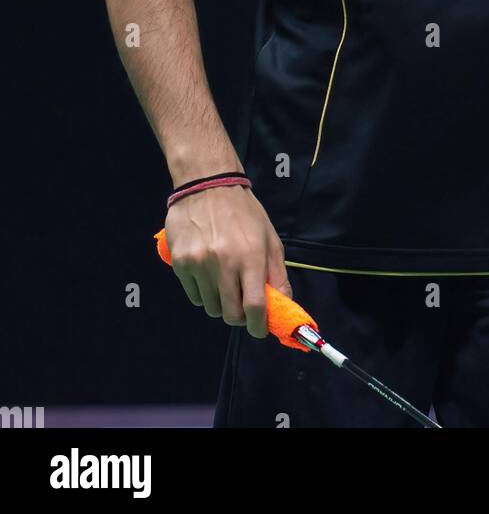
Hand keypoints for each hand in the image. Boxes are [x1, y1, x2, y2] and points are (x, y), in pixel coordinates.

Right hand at [164, 186, 292, 338]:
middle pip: (230, 314)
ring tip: (224, 283)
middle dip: (240, 317)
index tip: (260, 329)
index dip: (258, 326)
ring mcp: (199, 264)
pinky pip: (194, 296)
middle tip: (242, 306)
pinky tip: (208, 275)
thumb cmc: (244, 213)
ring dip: (221, 304)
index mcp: (250, 256)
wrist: (207, 185)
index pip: (255, 307)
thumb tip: (283, 304)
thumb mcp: (269, 239)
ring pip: (211, 308)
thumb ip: (276, 274)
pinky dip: (203, 294)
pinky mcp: (180, 263)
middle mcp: (224, 262)